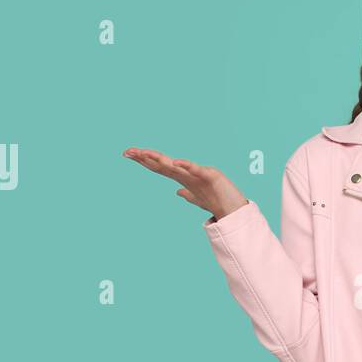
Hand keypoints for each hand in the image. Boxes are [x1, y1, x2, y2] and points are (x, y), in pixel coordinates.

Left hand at [122, 147, 248, 218]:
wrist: (234, 209)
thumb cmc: (217, 202)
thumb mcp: (198, 199)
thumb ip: (188, 194)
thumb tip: (177, 192)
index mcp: (183, 178)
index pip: (159, 167)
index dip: (143, 160)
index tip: (127, 154)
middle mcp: (188, 173)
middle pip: (163, 164)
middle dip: (145, 157)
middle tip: (128, 151)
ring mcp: (198, 173)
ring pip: (176, 165)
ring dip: (160, 159)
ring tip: (144, 153)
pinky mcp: (210, 176)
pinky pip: (196, 170)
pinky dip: (186, 166)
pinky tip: (175, 162)